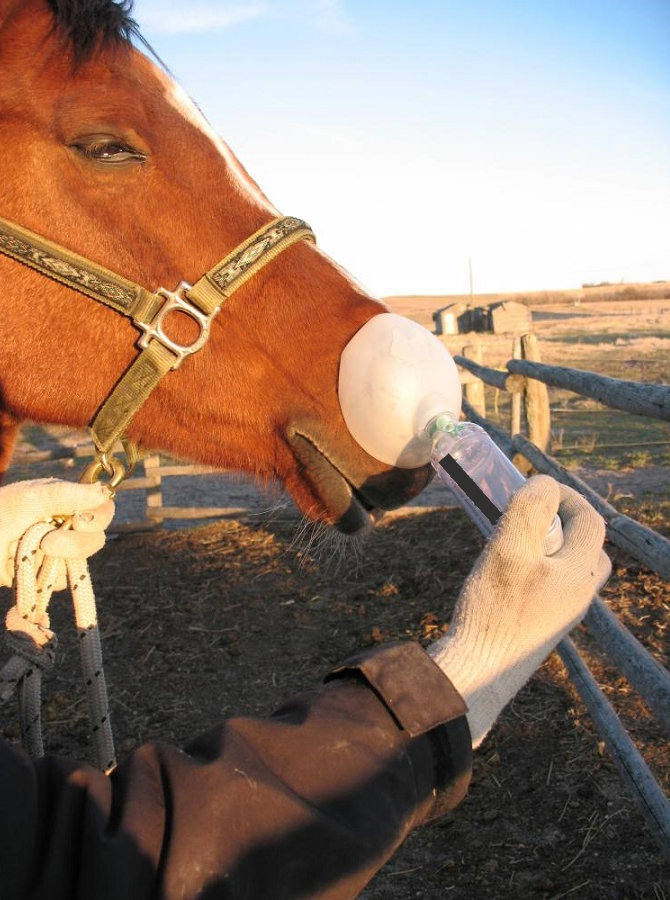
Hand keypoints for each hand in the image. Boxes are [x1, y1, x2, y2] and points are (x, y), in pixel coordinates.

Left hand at [0, 478, 114, 587]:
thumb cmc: (0, 512)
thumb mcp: (32, 498)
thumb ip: (68, 494)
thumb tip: (104, 492)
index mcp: (68, 503)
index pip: (102, 509)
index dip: (98, 518)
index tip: (79, 522)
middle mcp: (68, 527)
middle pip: (96, 540)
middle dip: (74, 544)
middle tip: (47, 543)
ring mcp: (59, 552)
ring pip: (80, 563)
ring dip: (54, 560)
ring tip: (27, 552)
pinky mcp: (47, 575)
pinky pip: (60, 581)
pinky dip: (43, 576)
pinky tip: (24, 567)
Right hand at [428, 475, 609, 746]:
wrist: (480, 671)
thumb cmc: (494, 609)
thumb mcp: (509, 548)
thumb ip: (530, 509)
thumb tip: (544, 484)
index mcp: (580, 572)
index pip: (590, 520)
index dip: (566, 495)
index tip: (534, 486)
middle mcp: (579, 593)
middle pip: (589, 546)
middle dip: (564, 521)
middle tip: (530, 513)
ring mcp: (562, 613)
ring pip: (570, 567)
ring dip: (548, 545)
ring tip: (513, 538)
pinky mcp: (542, 626)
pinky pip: (551, 586)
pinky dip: (536, 567)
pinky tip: (504, 572)